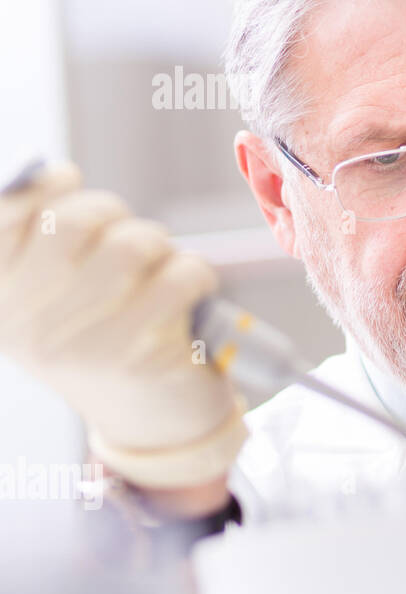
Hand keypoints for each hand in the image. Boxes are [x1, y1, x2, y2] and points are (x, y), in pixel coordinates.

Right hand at [0, 164, 245, 487]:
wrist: (151, 421)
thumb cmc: (104, 335)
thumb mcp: (54, 293)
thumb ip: (44, 236)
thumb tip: (52, 172)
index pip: (3, 215)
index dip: (41, 187)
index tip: (65, 180)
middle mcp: (27, 324)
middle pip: (78, 219)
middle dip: (114, 215)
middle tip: (129, 242)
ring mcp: (82, 342)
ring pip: (135, 243)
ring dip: (160, 246)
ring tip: (159, 273)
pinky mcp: (140, 354)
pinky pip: (181, 274)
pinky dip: (197, 275)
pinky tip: (191, 296)